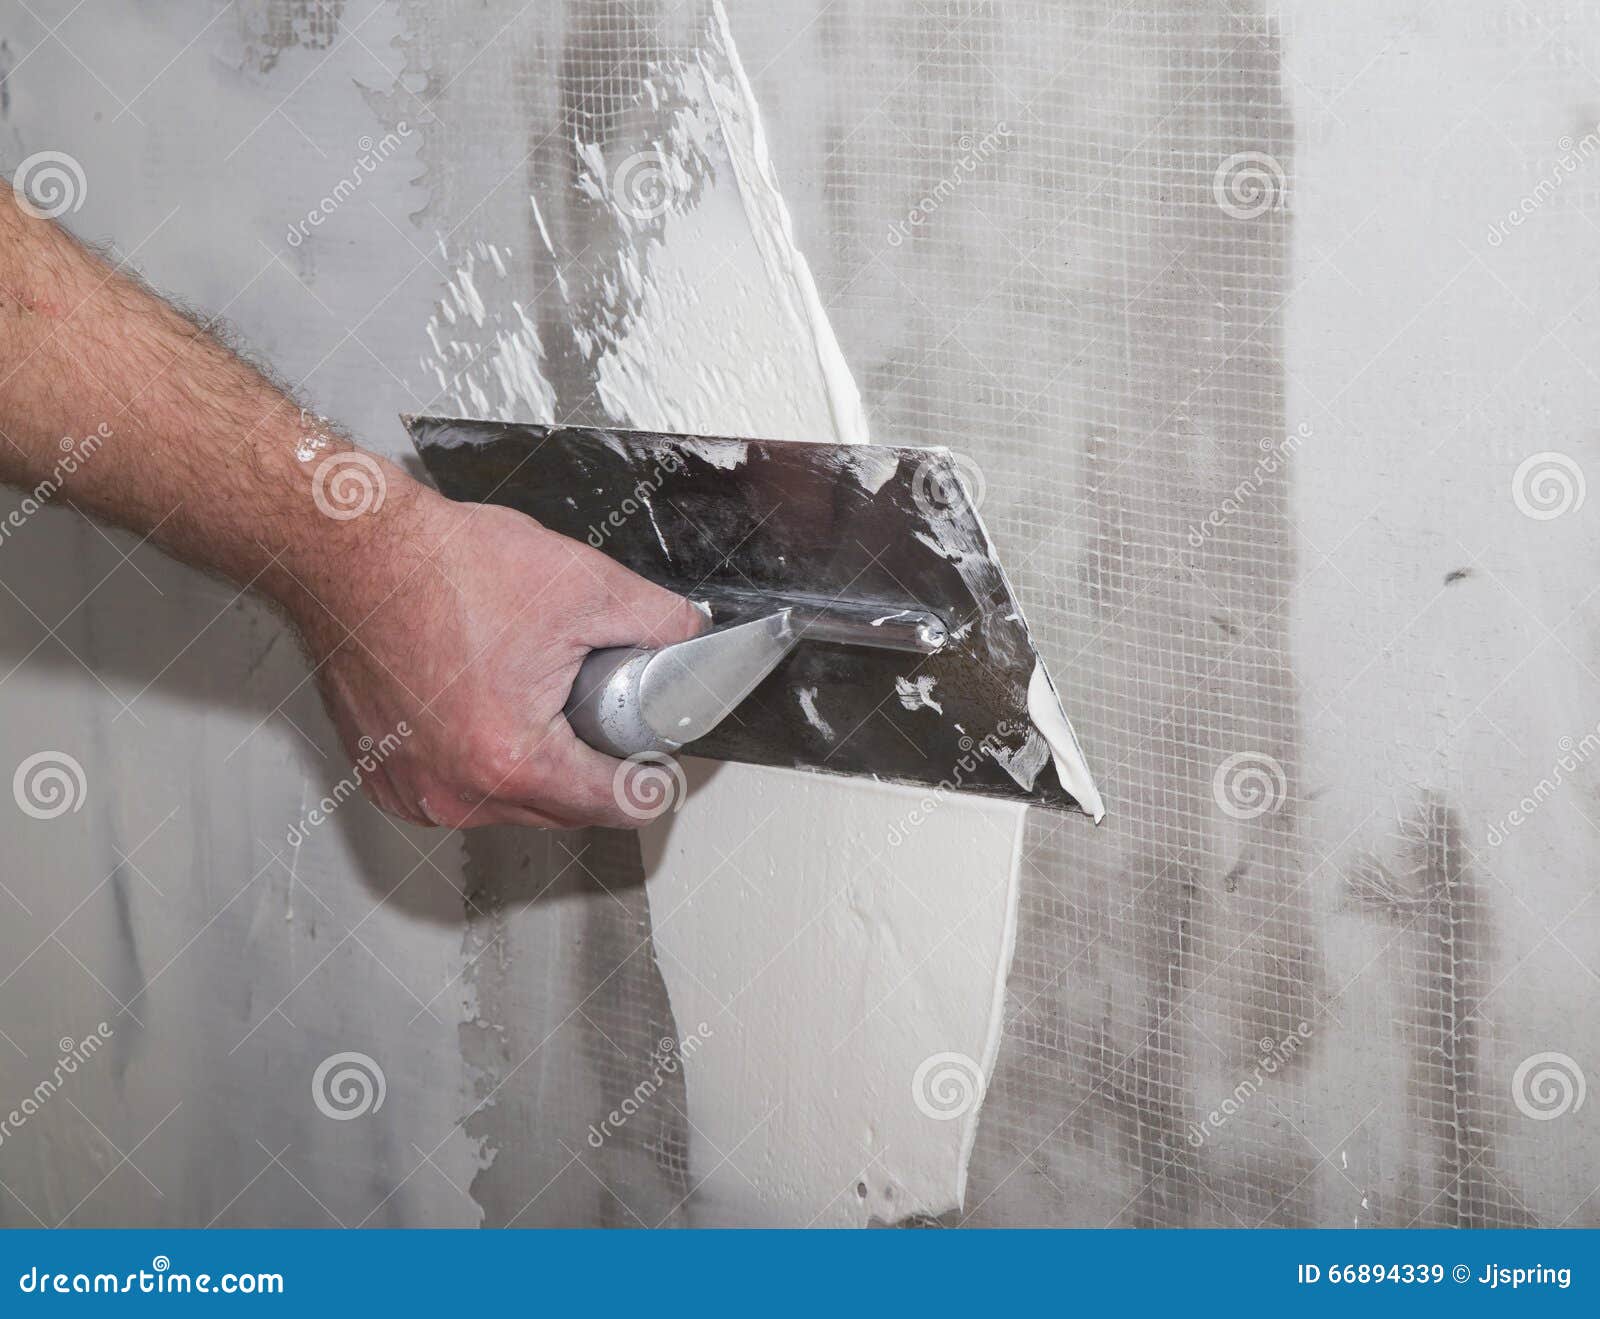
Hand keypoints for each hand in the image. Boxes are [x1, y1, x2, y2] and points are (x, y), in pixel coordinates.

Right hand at [286, 477, 704, 829]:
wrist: (352, 552)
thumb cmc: (443, 568)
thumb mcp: (582, 584)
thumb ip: (658, 622)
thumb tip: (693, 638)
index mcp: (513, 759)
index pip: (616, 805)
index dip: (651, 781)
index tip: (658, 763)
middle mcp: (458, 792)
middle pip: (565, 810)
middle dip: (592, 768)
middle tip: (601, 712)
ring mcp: (415, 792)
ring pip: (510, 806)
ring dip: (535, 767)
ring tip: (536, 700)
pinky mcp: (385, 779)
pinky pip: (458, 791)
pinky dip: (480, 762)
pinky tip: (484, 708)